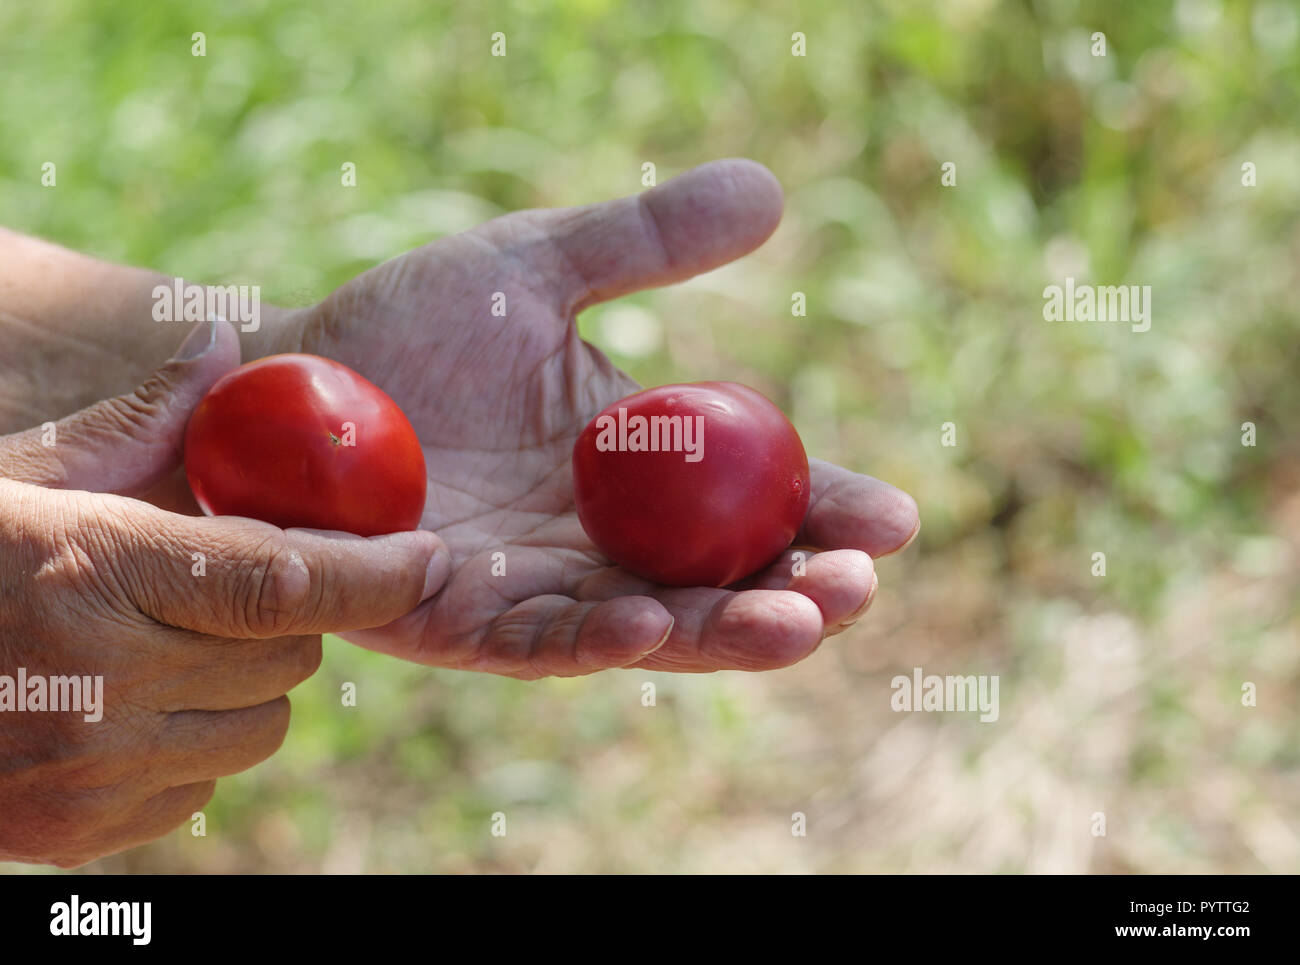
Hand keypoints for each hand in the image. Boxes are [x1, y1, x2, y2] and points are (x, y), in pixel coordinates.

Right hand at [0, 320, 449, 865]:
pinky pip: (197, 793)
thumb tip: (227, 344)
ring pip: (256, 733)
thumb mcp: (25, 468)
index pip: (285, 583)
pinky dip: (186, 751)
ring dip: (243, 686)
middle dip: (285, 617)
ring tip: (168, 646)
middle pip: (288, 657)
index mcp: (93, 570)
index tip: (430, 557)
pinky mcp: (71, 833)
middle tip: (230, 585)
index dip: (377, 573)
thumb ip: (141, 420)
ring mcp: (85, 772)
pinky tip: (123, 709)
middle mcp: (101, 683)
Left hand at [290, 159, 919, 676]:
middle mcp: (600, 543)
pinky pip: (541, 641)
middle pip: (719, 583)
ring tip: (802, 618)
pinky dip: (600, 637)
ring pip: (652, 628)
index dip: (823, 512)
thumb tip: (771, 192)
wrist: (280, 379)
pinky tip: (651, 621)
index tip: (897, 517)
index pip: (751, 503)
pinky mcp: (459, 620)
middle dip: (797, 590)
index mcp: (635, 473)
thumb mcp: (536, 269)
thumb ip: (647, 241)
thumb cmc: (404, 330)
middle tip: (859, 583)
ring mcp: (535, 588)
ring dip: (727, 632)